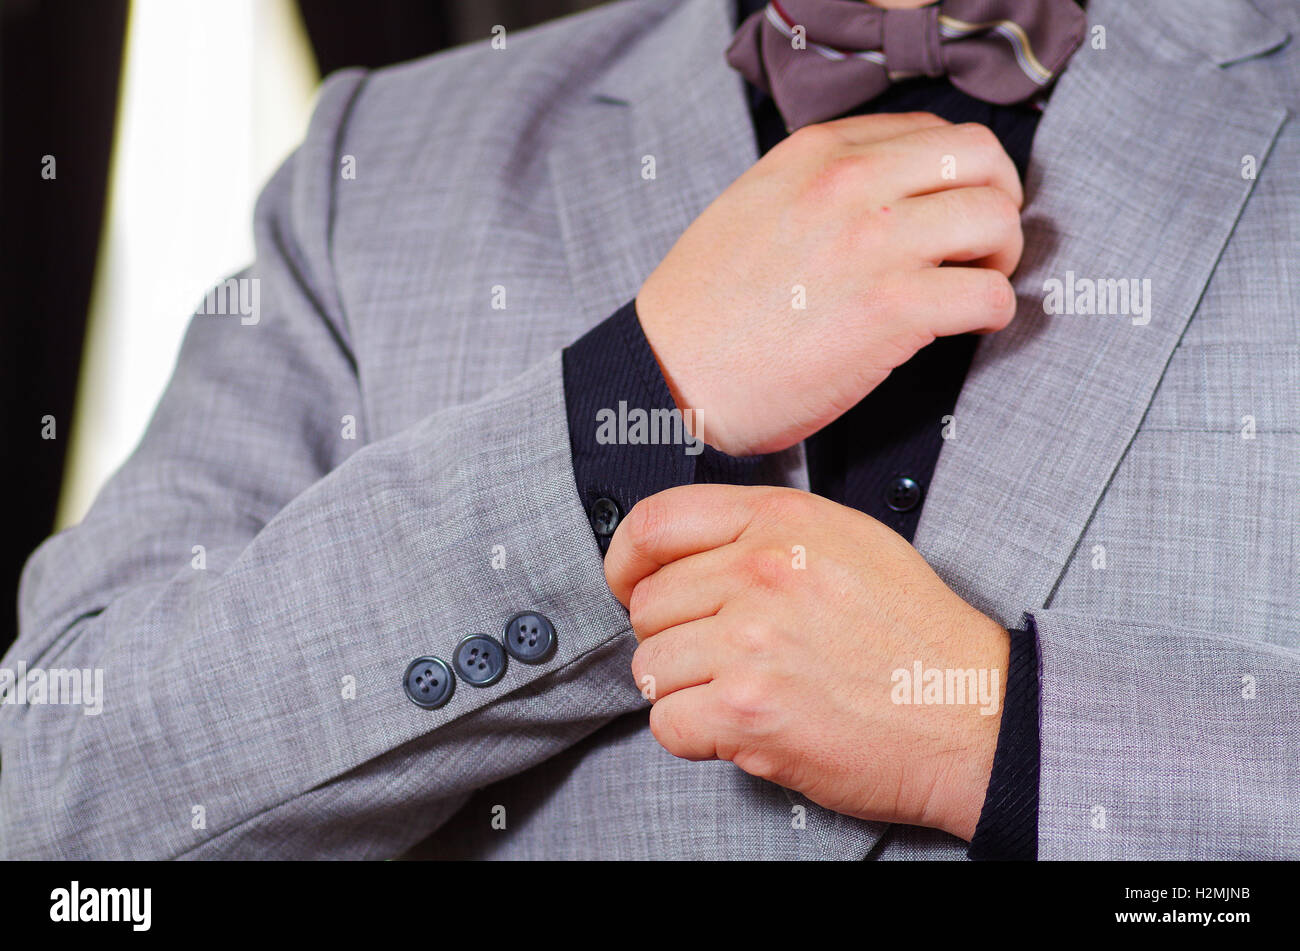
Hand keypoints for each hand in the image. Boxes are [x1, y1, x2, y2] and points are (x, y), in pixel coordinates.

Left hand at [604, 484, 1008, 839]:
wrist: (971, 714)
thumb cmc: (915, 635)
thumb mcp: (851, 540)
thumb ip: (768, 532)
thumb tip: (692, 549)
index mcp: (782, 522)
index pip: (656, 523)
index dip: (627, 560)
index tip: (629, 584)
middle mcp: (761, 573)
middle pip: (648, 604)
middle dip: (671, 636)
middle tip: (714, 656)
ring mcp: (751, 643)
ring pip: (650, 665)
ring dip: (683, 688)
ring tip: (738, 692)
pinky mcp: (748, 712)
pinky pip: (667, 722)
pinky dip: (694, 734)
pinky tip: (739, 726)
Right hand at [636, 112, 1022, 456]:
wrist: (670, 373)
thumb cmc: (705, 308)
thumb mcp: (755, 205)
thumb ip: (823, 186)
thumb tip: (889, 196)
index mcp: (818, 153)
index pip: (931, 132)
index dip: (956, 176)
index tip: (950, 212)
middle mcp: (852, 184)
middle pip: (981, 159)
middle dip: (998, 200)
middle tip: (980, 244)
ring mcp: (875, 244)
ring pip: (997, 220)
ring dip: (1000, 257)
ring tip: (973, 285)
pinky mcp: (892, 310)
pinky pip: (989, 296)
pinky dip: (993, 314)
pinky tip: (965, 327)